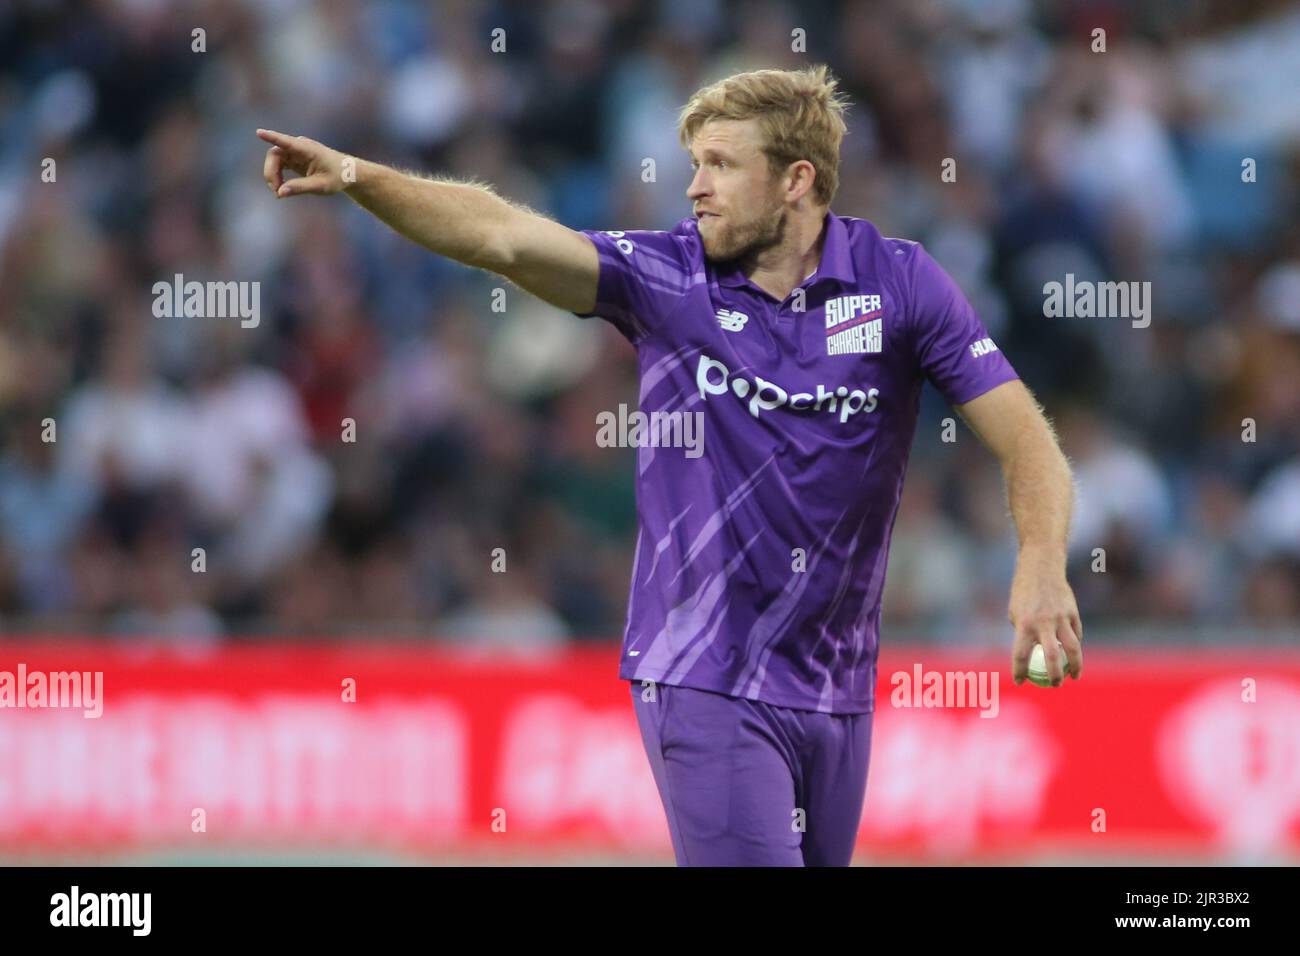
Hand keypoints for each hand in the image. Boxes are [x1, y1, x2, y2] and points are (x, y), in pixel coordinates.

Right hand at [257, 128, 350, 197]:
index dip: (272, 137)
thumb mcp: (321, 186)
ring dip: (273, 176)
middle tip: (277, 192)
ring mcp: (296, 151)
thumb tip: (280, 192)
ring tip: (279, 193)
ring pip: (275, 159)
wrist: (347, 173)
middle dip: (271, 172)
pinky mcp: (294, 158)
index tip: (259, 132)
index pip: (287, 142)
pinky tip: (282, 188)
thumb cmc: (337, 177)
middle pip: (275, 154)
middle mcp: (300, 146)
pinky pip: (279, 164)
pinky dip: (277, 176)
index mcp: (308, 150)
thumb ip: (300, 188)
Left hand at [1008, 551, 1082, 685]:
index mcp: (1024, 624)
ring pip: (1073, 647)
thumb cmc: (1023, 593)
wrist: (1041, 568)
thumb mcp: (1015, 612)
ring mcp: (1061, 617)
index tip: (1021, 682)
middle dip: (1054, 675)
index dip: (1020, 671)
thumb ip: (1023, 633)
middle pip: (1052, 656)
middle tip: (1054, 685)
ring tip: (1074, 677)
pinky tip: (1074, 655)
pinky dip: (1075, 645)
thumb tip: (1028, 656)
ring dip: (1076, 666)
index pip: (1021, 654)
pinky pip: (1076, 633)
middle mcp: (1044, 622)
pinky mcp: (1073, 613)